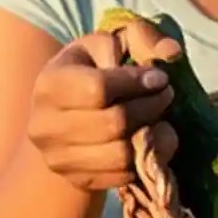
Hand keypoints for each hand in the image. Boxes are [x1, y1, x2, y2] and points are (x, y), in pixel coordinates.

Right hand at [26, 20, 181, 190]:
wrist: (63, 118)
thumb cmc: (90, 70)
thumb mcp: (109, 44)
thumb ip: (140, 36)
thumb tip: (171, 53)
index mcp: (49, 84)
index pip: (98, 88)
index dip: (136, 83)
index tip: (159, 78)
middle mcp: (45, 125)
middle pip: (114, 123)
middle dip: (150, 107)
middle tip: (165, 95)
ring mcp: (58, 158)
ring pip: (121, 154)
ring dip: (151, 135)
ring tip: (157, 117)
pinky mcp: (77, 181)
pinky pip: (123, 175)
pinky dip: (144, 158)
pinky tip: (147, 139)